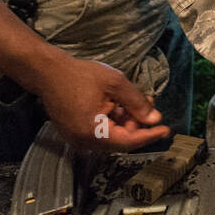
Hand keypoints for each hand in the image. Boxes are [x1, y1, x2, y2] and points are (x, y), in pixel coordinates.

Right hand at [38, 57, 169, 151]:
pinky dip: (113, 122)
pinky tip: (119, 105)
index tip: (166, 129)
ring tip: (135, 101)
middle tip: (149, 106)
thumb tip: (154, 119)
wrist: (48, 72)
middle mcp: (83, 142)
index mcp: (93, 132)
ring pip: (111, 137)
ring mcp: (77, 139)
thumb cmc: (80, 75)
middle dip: (137, 125)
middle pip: (120, 141)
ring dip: (126, 122)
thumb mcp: (115, 84)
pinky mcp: (74, 133)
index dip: (149, 135)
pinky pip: (100, 133)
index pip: (128, 141)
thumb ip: (136, 102)